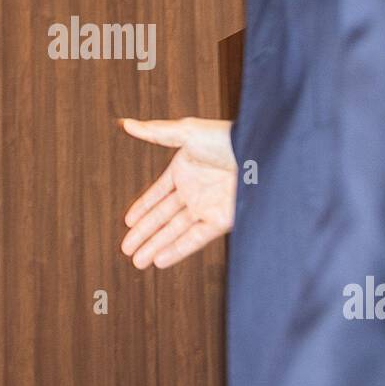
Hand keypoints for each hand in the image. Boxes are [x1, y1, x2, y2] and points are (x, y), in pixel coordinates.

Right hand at [119, 117, 236, 268]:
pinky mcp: (220, 220)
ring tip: (138, 261)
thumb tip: (127, 124)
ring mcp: (206, 207)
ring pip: (175, 232)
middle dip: (144, 234)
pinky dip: (177, 250)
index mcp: (184, 172)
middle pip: (163, 218)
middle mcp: (193, 192)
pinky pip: (194, 239)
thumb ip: (155, 132)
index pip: (157, 195)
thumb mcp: (187, 132)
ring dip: (156, 246)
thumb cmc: (225, 137)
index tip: (128, 223)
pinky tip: (160, 260)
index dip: (142, 209)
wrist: (258, 151)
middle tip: (126, 250)